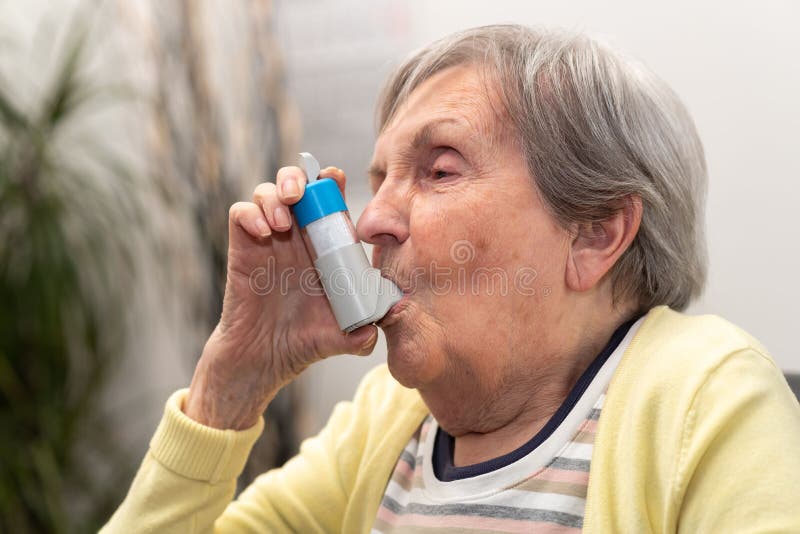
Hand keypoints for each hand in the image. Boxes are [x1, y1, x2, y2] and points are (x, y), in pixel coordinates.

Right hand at [183, 166, 378, 428]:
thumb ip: (367, 330)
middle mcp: (296, 237)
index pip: (328, 199)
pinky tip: (263, 233)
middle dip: (297, 176)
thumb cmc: (305, 341)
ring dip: (273, 195)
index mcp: (324, 246)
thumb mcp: (344, 337)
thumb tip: (389, 318)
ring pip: (266, 192)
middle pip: (294, 183)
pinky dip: (251, 213)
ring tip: (281, 224)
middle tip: (299, 195)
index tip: (334, 180)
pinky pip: (240, 213)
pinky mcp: (242, 249)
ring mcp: (267, 241)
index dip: (330, 182)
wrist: (266, 360)